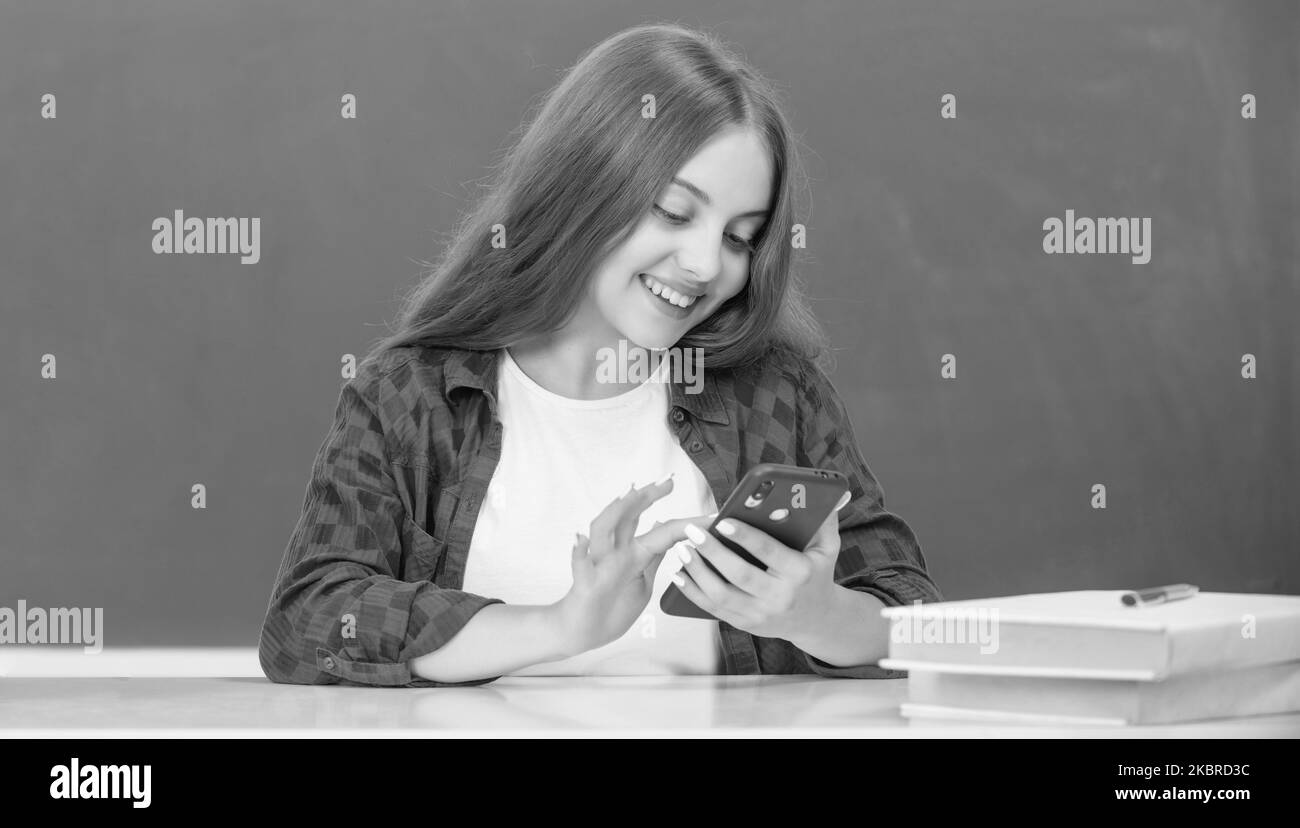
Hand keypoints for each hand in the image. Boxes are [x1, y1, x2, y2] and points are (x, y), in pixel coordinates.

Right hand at [553, 477, 708, 655]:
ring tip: (628, 495)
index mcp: (635, 553)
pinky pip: (580, 566)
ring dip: (614, 512)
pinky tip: (581, 540)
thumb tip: (668, 533)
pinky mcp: (585, 584)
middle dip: (646, 496)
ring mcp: (599, 565)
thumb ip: (653, 556)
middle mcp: (616, 552)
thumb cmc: (612, 607)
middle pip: (629, 516)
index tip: (711, 516)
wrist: (583, 632)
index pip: (664, 530)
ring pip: (602, 531)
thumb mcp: (643, 580)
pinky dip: (579, 552)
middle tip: (668, 482)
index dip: (687, 522)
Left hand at [672, 509, 842, 641]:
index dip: (744, 536)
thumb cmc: (816, 575)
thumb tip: (829, 491)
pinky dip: (694, 592)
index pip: (768, 552)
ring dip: (698, 572)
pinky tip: (680, 574)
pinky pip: (714, 609)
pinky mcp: (745, 624)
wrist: (816, 620)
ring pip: (722, 595)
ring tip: (682, 550)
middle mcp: (779, 597)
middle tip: (692, 531)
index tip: (722, 521)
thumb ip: (824, 519)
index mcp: (799, 573)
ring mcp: (761, 614)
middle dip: (713, 552)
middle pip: (739, 574)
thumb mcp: (828, 547)